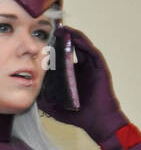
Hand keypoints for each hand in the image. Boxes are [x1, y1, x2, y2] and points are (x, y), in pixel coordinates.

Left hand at [37, 25, 124, 140]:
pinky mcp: (100, 69)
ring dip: (75, 37)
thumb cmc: (79, 115)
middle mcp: (84, 69)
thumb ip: (44, 100)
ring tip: (65, 29)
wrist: (97, 121)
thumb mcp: (55, 106)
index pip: (65, 57)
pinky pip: (93, 53)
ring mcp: (93, 68)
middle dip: (65, 38)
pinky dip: (85, 45)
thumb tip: (32, 95)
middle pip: (75, 48)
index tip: (46, 39)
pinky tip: (76, 38)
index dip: (56, 47)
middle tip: (56, 29)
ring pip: (84, 47)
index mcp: (74, 76)